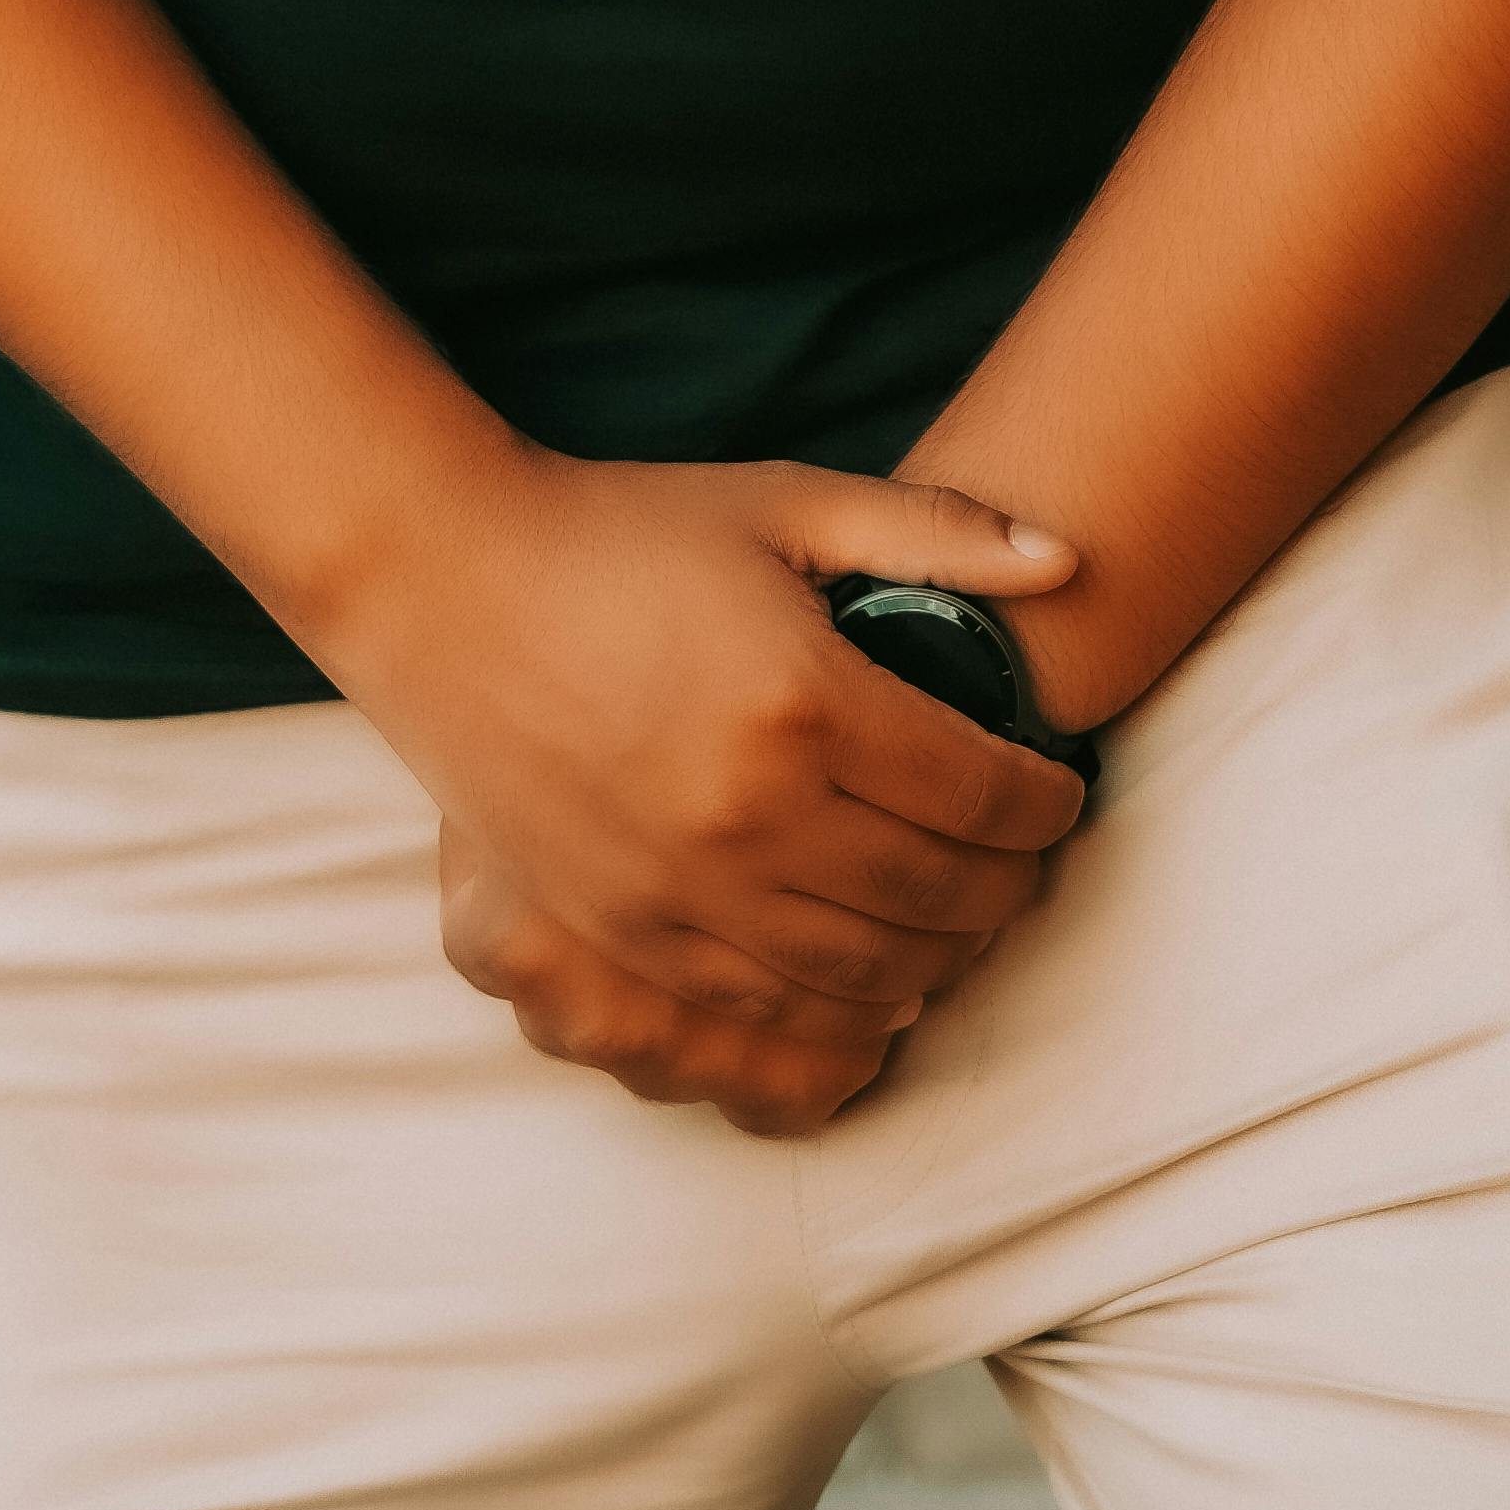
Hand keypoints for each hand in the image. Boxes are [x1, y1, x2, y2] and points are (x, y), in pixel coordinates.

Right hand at [329, 453, 1085, 1138]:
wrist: (442, 582)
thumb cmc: (620, 530)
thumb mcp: (782, 502)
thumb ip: (932, 533)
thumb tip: (1067, 562)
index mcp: (805, 700)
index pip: (980, 795)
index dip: (1045, 807)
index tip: (1059, 796)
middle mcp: (751, 812)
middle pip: (935, 895)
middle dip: (1008, 892)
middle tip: (1029, 868)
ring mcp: (680, 888)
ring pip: (861, 973)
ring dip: (936, 960)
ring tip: (961, 923)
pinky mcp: (620, 932)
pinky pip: (760, 1005)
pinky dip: (837, 1007)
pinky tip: (869, 978)